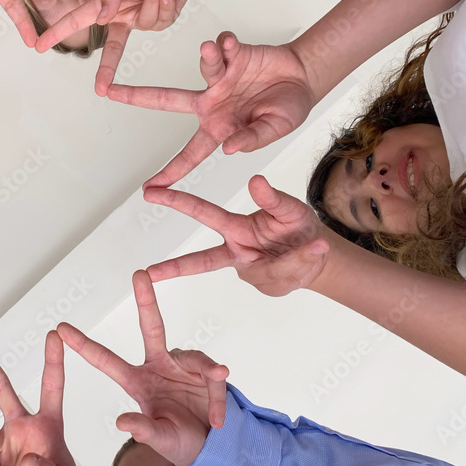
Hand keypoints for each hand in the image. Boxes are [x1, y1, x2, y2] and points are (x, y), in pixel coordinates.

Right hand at [35, 0, 203, 93]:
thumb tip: (103, 19)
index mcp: (105, 4)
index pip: (77, 20)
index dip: (57, 33)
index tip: (39, 46)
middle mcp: (122, 16)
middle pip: (113, 48)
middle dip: (107, 69)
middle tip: (100, 90)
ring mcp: (143, 20)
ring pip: (146, 21)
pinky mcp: (163, 20)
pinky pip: (162, 19)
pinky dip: (165, 2)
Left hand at [58, 271, 228, 465]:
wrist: (210, 446)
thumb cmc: (177, 441)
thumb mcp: (159, 439)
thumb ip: (142, 430)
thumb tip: (120, 422)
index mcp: (137, 382)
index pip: (106, 361)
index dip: (84, 345)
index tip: (61, 329)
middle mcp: (158, 366)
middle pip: (151, 327)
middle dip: (146, 299)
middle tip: (140, 274)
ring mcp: (182, 365)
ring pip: (195, 358)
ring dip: (205, 379)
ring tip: (213, 414)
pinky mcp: (207, 371)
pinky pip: (213, 375)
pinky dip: (216, 398)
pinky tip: (217, 418)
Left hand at [108, 34, 316, 188]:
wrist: (303, 77)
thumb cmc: (287, 108)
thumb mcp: (275, 129)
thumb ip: (254, 139)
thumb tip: (229, 149)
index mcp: (218, 128)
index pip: (189, 155)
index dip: (170, 172)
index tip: (148, 190)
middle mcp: (211, 103)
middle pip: (166, 101)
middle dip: (137, 96)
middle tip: (109, 92)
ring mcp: (219, 78)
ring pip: (203, 66)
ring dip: (208, 57)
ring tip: (214, 50)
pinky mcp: (232, 54)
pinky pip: (224, 46)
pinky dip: (227, 44)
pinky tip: (234, 43)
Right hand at [144, 176, 330, 296]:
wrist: (317, 254)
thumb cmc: (297, 227)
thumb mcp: (291, 208)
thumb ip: (273, 199)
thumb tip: (256, 180)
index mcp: (237, 227)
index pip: (203, 212)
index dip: (177, 202)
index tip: (152, 193)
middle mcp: (237, 250)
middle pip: (203, 261)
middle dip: (175, 267)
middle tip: (149, 273)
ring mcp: (251, 272)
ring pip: (262, 274)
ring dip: (287, 263)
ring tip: (311, 247)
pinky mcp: (267, 285)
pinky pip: (285, 276)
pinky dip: (304, 261)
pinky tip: (312, 252)